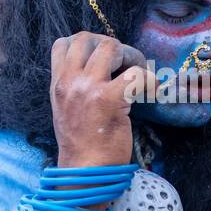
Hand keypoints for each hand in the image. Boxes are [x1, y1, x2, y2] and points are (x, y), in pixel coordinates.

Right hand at [50, 32, 150, 168]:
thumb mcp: (66, 110)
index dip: (87, 43)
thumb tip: (104, 70)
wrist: (84, 172)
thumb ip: (76, 87)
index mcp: (57, 84)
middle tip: (126, 63)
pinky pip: (135, 75)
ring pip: (111, 47)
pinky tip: (153, 90)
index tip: (103, 58)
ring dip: (130, 55)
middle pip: (88, 38)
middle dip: (111, 45)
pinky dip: (149, 79)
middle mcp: (69, 82)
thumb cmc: (81, 144)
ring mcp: (87, 89)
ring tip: (138, 73)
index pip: (62, 43)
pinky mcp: (108, 101)